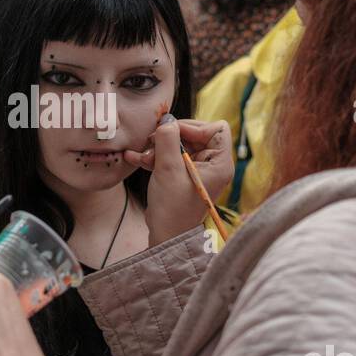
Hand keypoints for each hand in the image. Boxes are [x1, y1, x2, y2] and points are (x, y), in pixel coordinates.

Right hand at [123, 115, 232, 245]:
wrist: (165, 236)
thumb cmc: (172, 208)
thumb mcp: (168, 169)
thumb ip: (167, 140)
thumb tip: (166, 119)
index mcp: (219, 163)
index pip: (216, 128)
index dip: (193, 126)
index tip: (171, 133)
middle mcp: (213, 165)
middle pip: (195, 134)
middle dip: (171, 136)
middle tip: (152, 142)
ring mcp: (198, 170)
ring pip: (180, 144)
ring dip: (159, 147)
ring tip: (143, 156)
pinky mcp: (184, 176)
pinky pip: (172, 157)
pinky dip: (156, 156)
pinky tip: (136, 158)